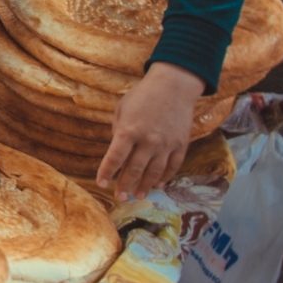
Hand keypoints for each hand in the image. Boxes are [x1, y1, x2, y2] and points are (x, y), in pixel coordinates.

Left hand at [97, 62, 204, 200]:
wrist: (174, 85)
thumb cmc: (143, 95)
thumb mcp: (122, 109)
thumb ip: (119, 131)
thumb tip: (118, 151)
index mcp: (129, 131)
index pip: (114, 158)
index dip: (107, 173)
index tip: (101, 184)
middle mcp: (148, 141)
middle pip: (134, 169)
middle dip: (125, 185)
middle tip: (119, 197)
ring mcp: (166, 144)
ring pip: (154, 172)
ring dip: (144, 186)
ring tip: (137, 195)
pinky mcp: (181, 145)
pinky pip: (172, 166)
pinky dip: (164, 177)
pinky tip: (157, 184)